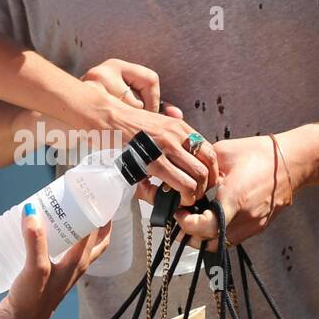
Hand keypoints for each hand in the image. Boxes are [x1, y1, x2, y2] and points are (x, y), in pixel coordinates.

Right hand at [0, 207, 111, 318]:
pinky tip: (44, 231)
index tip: (96, 191)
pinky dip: (59, 239)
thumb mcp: (35, 267)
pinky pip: (62, 251)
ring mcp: (65, 272)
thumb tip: (31, 210)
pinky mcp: (51, 275)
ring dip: (79, 228)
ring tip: (67, 209)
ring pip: (80, 245)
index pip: (96, 231)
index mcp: (78, 262)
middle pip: (96, 239)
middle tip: (87, 197)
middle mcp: (76, 267)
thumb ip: (34, 239)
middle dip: (95, 218)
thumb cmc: (32, 299)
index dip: (99, 211)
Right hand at [75, 56, 215, 203]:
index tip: (206, 183)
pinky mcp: (154, 161)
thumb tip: (181, 163)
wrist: (106, 119)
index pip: (210, 152)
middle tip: (198, 195)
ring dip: (196, 193)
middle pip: (207, 166)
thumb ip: (170, 140)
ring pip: (198, 176)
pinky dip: (183, 195)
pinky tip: (175, 199)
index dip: (212, 172)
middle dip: (206, 186)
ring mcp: (166, 147)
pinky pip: (180, 182)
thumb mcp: (155, 126)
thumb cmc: (127, 127)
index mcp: (180, 127)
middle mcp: (177, 135)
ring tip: (186, 199)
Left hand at [138, 135, 296, 246]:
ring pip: (219, 245)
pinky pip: (232, 238)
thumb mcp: (223, 154)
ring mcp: (253, 226)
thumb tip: (183, 182)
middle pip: (208, 242)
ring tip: (195, 218)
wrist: (292, 161)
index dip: (185, 223)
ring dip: (203, 237)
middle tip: (182, 216)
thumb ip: (201, 171)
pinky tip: (212, 217)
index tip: (179, 211)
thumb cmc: (258, 154)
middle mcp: (245, 218)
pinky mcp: (258, 227)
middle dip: (189, 233)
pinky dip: (218, 233)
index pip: (204, 226)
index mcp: (234, 199)